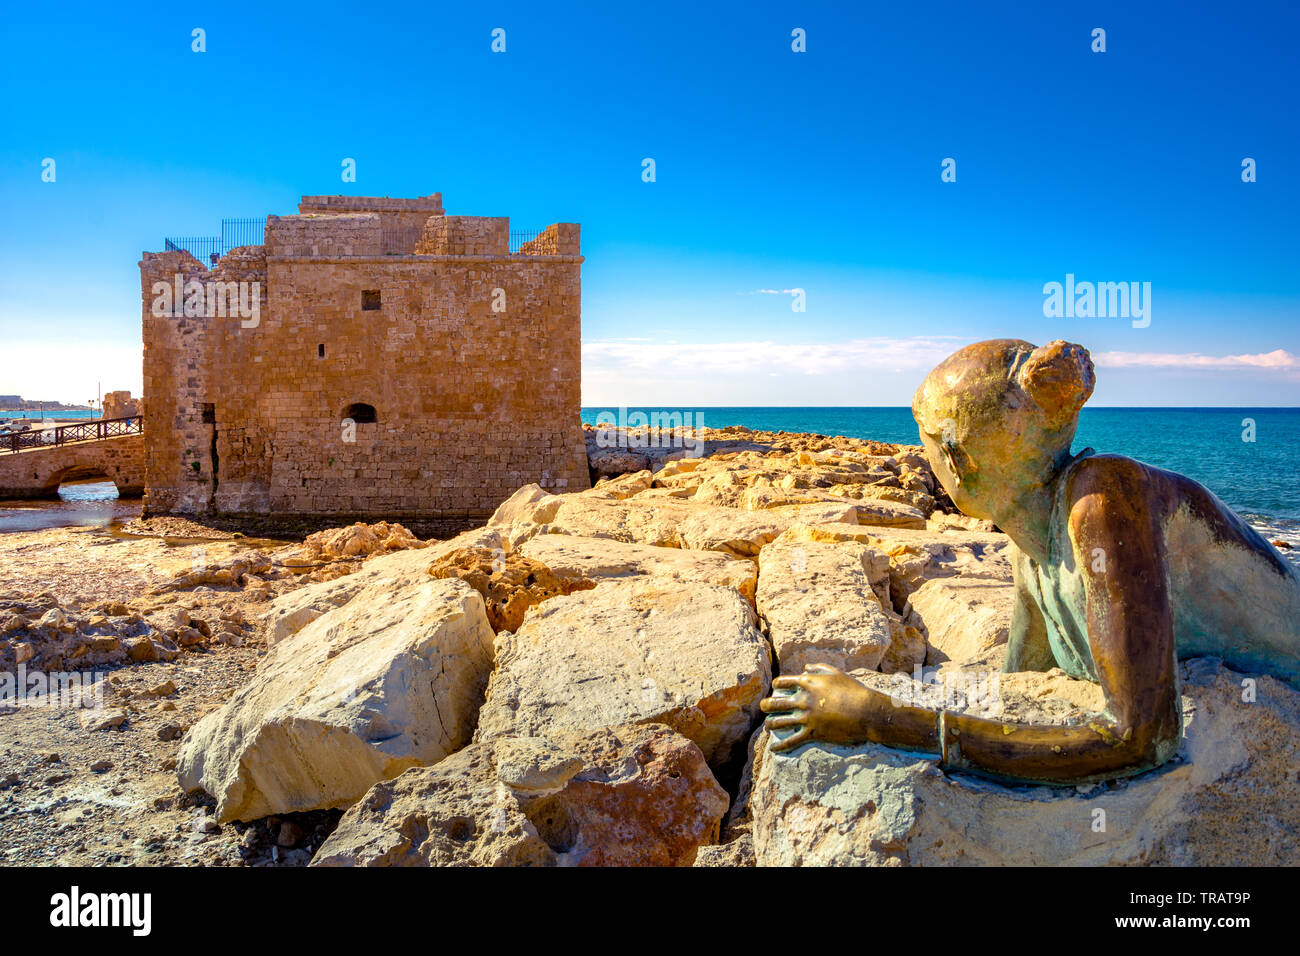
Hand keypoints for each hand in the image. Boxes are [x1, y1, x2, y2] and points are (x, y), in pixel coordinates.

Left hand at [759, 663, 886, 751]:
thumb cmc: (853, 690)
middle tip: (763, 707)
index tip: (775, 688)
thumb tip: (805, 667)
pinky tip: (773, 748)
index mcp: (806, 683)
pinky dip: (780, 746)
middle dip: (766, 705)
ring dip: (770, 724)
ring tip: (768, 725)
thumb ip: (818, 668)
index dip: (776, 685)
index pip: (781, 682)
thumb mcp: (836, 673)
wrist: (866, 711)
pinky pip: (791, 741)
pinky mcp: (812, 733)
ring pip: (779, 722)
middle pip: (774, 702)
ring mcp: (806, 717)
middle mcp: (802, 699)